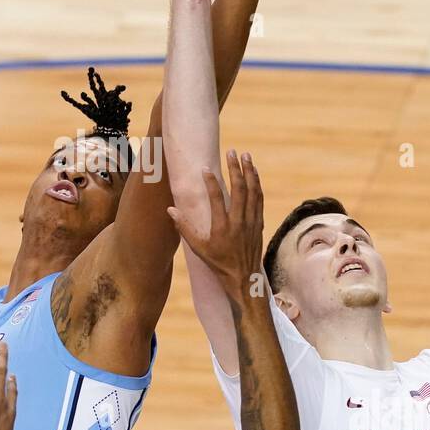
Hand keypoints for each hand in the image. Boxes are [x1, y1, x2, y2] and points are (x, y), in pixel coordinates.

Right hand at [167, 150, 265, 302]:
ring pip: (253, 191)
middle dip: (235, 168)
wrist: (244, 277)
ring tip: (245, 156)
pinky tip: (254, 173)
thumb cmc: (218, 263)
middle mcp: (239, 222)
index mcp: (222, 228)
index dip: (210, 182)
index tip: (205, 169)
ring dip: (249, 171)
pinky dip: (257, 183)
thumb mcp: (198, 248)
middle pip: (239, 189)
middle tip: (231, 152)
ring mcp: (251, 221)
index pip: (217, 199)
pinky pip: (259, 198)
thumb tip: (171, 209)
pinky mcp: (259, 222)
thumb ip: (184, 227)